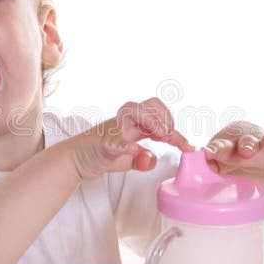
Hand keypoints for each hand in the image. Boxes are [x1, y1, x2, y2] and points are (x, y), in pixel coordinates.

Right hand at [70, 97, 193, 180]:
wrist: (75, 159)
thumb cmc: (102, 154)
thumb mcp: (128, 159)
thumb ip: (143, 159)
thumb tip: (152, 159)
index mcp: (135, 124)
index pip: (161, 118)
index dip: (176, 132)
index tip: (187, 147)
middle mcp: (126, 121)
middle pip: (151, 104)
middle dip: (165, 118)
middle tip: (169, 137)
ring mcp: (114, 129)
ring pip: (133, 111)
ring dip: (150, 120)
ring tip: (160, 135)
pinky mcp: (103, 143)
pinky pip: (115, 140)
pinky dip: (124, 144)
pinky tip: (132, 149)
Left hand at [203, 120, 263, 179]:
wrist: (246, 144)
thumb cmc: (230, 155)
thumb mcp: (216, 162)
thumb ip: (207, 164)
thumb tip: (193, 166)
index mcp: (229, 150)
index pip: (220, 149)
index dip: (213, 151)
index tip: (206, 152)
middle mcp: (248, 146)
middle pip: (248, 143)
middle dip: (248, 145)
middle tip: (247, 148)